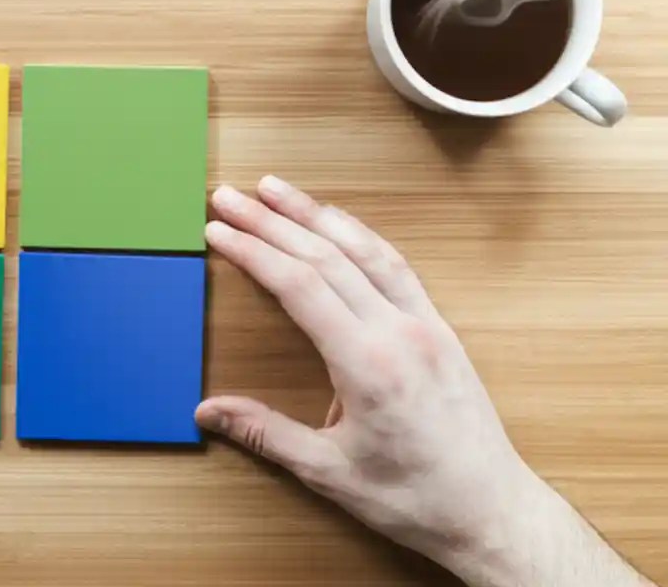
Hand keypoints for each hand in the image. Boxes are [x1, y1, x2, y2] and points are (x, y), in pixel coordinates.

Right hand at [195, 177, 648, 586]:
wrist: (491, 510)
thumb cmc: (415, 498)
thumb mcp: (328, 472)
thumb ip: (266, 434)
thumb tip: (208, 411)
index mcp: (368, 364)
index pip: (300, 285)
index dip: (253, 252)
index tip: (218, 230)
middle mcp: (400, 332)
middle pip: (326, 256)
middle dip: (271, 221)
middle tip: (229, 196)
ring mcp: (425, 324)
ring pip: (365, 249)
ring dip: (316, 214)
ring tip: (276, 189)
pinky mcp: (440, 329)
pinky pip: (395, 265)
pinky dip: (359, 235)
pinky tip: (336, 222)